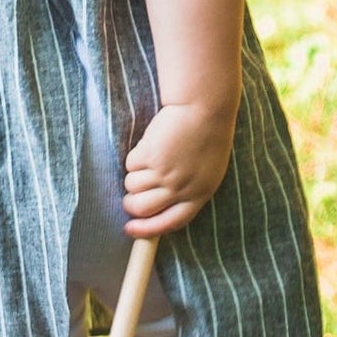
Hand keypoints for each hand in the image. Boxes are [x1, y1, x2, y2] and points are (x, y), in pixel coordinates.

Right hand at [123, 102, 234, 236]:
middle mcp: (181, 188)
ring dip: (134, 174)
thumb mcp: (206, 171)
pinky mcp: (151, 156)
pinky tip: (152, 142)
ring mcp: (165, 173)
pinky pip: (130, 164)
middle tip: (129, 197)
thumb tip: (157, 210)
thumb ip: (187, 191)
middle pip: (142, 208)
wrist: (204, 106)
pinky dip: (136, 155)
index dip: (147, 229)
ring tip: (151, 157)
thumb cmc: (205, 135)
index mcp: (199, 194)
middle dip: (130, 204)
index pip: (171, 222)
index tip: (130, 230)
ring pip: (132, 186)